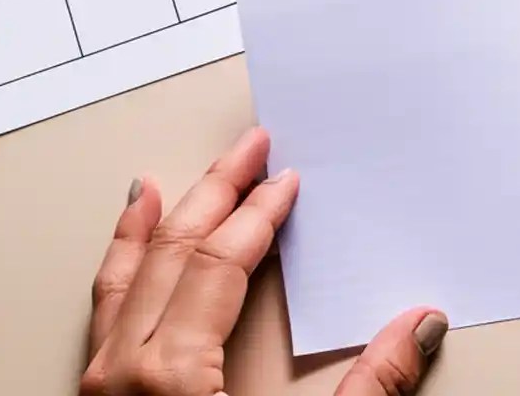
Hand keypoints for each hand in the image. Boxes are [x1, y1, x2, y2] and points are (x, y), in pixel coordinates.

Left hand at [81, 127, 448, 395]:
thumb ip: (370, 388)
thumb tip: (418, 325)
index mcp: (175, 374)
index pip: (221, 263)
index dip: (260, 215)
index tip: (288, 183)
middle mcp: (125, 369)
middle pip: (176, 250)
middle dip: (218, 190)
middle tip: (251, 148)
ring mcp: (102, 384)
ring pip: (130, 271)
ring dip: (164, 217)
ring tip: (180, 175)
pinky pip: (104, 306)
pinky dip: (120, 260)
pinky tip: (130, 234)